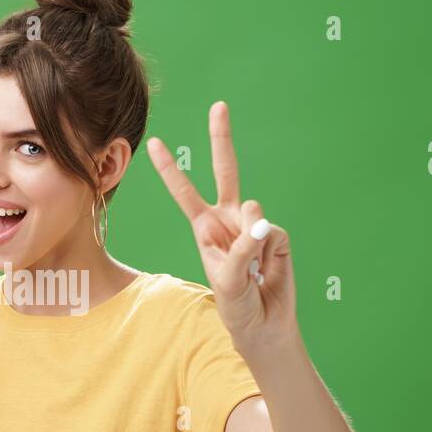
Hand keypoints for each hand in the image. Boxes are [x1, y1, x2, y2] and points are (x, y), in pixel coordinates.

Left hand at [146, 101, 296, 350]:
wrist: (262, 325)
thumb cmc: (235, 305)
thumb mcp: (228, 279)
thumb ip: (242, 247)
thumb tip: (261, 217)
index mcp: (205, 227)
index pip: (185, 192)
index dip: (171, 169)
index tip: (155, 143)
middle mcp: (228, 219)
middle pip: (225, 171)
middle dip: (221, 138)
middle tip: (219, 106)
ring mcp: (253, 225)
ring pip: (252, 212)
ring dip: (250, 243)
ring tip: (249, 272)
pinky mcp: (277, 235)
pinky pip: (273, 233)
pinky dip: (269, 254)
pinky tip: (267, 271)